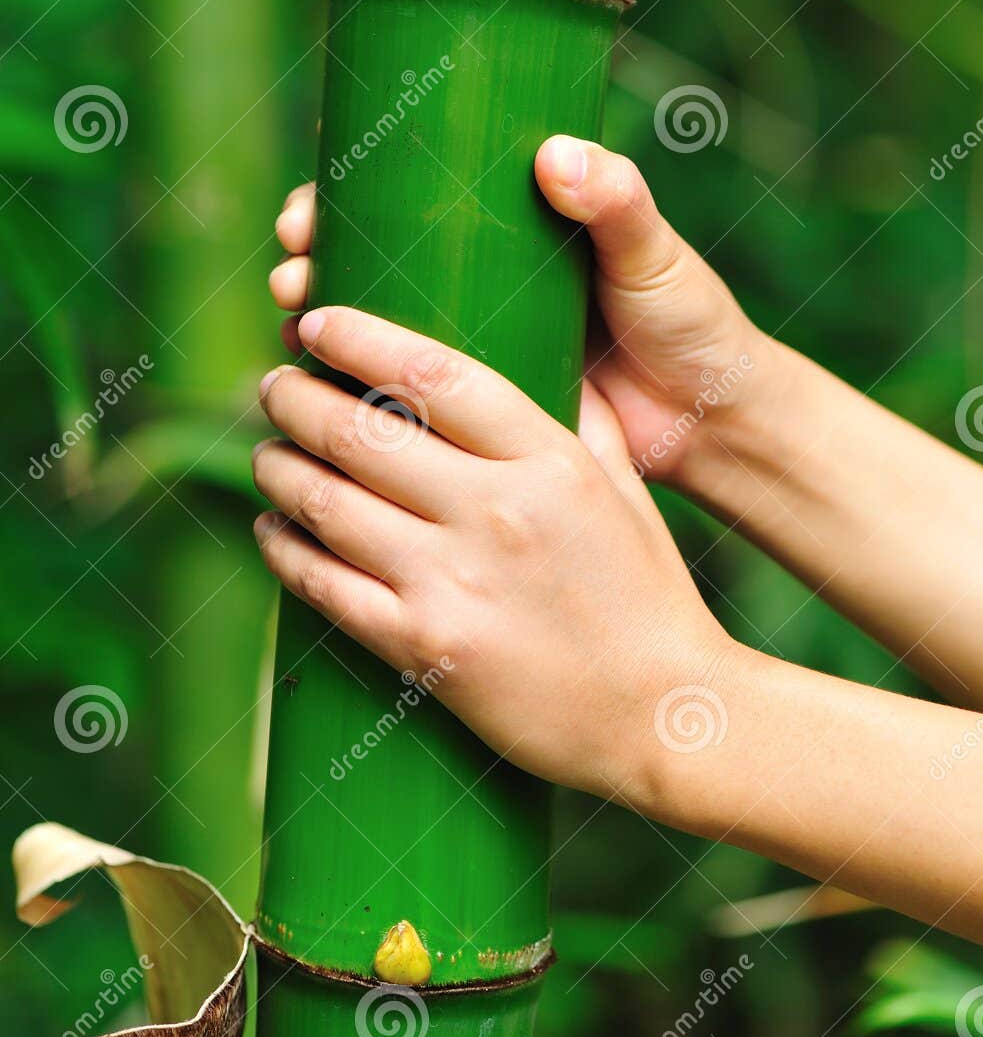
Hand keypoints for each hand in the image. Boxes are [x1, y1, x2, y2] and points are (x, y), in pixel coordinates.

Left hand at [252, 306, 730, 806]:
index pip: (433, 373)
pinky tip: (273, 529)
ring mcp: (455, 581)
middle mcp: (497, 511)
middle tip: (277, 386)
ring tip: (268, 451)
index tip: (319, 319)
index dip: (361, 338)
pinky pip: (325, 585)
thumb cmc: (646, 596)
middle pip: (361, 431)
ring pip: (327, 502)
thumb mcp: (625, 488)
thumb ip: (581, 417)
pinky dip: (284, 549)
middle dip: (299, 398)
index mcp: (549, 461)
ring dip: (279, 467)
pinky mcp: (425, 647)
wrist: (661, 716)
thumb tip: (546, 353)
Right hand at [270, 140, 762, 488]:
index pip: (404, 195)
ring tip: (290, 331)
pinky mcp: (477, 410)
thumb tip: (555, 154)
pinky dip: (356, 389)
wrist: (711, 419)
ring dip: (318, 325)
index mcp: (508, 225)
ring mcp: (472, 346)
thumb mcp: (653, 254)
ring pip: (373, 325)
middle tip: (290, 273)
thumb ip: (616, 202)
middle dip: (313, 260)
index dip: (341, 198)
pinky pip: (403, 393)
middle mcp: (477, 278)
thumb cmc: (689, 321)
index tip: (308, 211)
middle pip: (369, 257)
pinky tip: (320, 398)